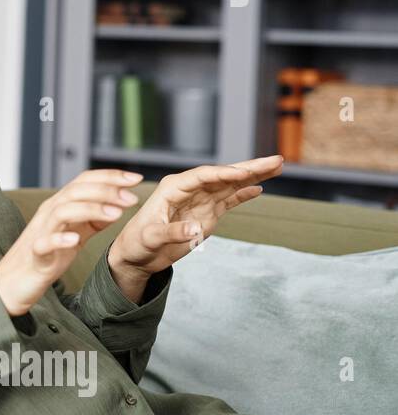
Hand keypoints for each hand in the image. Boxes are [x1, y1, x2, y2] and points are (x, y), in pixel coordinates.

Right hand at [0, 168, 143, 316]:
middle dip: (106, 190)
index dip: (110, 176)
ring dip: (91, 209)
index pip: (83, 181)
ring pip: (62, 210)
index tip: (135, 178)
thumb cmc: (46, 257)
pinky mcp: (36, 254)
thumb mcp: (75, 234)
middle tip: (131, 199)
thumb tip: (118, 206)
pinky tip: (75, 240)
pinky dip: (60, 238)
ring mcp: (41, 232)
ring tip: (116, 215)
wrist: (16, 282)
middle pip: (75, 190)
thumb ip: (93, 220)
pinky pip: (45, 242)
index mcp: (59, 205)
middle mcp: (49, 213)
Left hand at [106, 155, 283, 295]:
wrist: (136, 255)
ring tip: (277, 166)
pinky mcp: (206, 212)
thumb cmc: (137, 243)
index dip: (224, 173)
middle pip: (222, 174)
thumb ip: (172, 232)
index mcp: (172, 188)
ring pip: (230, 184)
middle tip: (276, 160)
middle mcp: (188, 189)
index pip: (202, 176)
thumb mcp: (150, 239)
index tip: (245, 173)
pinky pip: (229, 199)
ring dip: (253, 176)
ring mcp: (199, 200)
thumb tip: (194, 229)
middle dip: (248, 167)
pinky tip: (260, 185)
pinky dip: (244, 193)